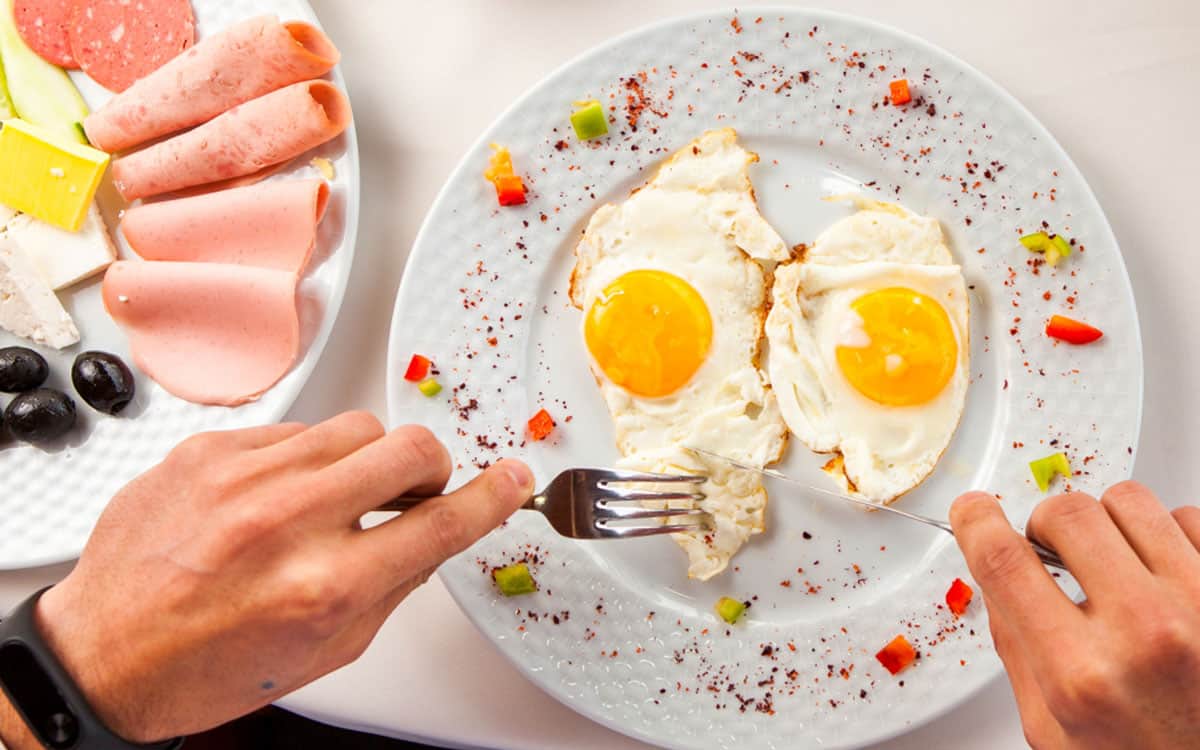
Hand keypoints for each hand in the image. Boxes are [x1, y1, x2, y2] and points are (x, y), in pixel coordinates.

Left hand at [27, 413, 532, 742]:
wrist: (103, 653)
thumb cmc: (205, 665)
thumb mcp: (325, 651)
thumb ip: (391, 586)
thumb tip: (435, 532)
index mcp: (327, 586)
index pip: (442, 523)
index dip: (492, 496)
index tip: (509, 479)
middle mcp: (289, 522)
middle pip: (411, 450)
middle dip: (429, 469)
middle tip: (413, 491)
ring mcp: (245, 477)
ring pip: (357, 427)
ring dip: (366, 460)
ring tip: (336, 496)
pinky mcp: (209, 450)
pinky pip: (295, 429)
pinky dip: (305, 459)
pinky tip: (279, 495)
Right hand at [951, 482, 1199, 748]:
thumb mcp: (1051, 728)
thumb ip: (1017, 649)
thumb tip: (997, 578)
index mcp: (1080, 674)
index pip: (1006, 563)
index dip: (976, 523)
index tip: (973, 512)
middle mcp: (1145, 633)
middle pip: (1068, 513)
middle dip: (1047, 525)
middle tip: (1053, 551)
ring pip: (1131, 502)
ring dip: (1109, 525)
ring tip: (1114, 565)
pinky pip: (1188, 517)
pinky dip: (1166, 536)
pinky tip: (1159, 576)